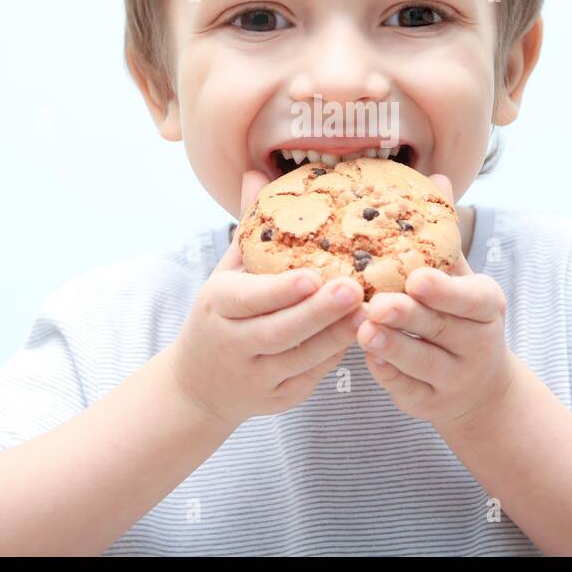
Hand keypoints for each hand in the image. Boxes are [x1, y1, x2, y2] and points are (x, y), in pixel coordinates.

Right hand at [168, 168, 366, 427]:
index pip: (250, 299)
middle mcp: (233, 345)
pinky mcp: (279, 399)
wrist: (199, 385)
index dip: (281, 291)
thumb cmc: (222, 313)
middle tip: (354, 289)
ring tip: (371, 311)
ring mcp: (256, 378)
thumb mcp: (227, 271)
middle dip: (318, 314)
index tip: (313, 276)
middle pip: (280, 332)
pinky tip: (362, 334)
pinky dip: (336, 356)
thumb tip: (256, 172)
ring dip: (337, 336)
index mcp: (217, 307)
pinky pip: (312, 376)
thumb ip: (249, 226)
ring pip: (302, 359)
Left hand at [355, 173, 514, 431]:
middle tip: (377, 305)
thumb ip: (443, 234)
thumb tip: (436, 177)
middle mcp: (477, 344)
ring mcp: (455, 378)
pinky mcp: (429, 404)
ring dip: (391, 347)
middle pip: (441, 329)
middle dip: (409, 317)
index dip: (446, 290)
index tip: (418, 278)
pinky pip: (405, 389)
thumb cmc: (458, 315)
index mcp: (487, 306)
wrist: (478, 386)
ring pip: (421, 363)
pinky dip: (386, 374)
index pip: (472, 298)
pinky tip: (365, 357)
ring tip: (362, 330)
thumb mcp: (459, 275)